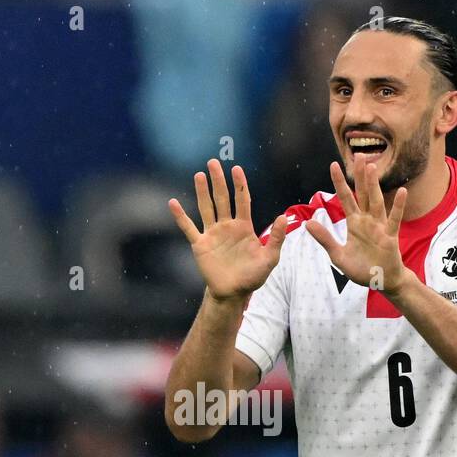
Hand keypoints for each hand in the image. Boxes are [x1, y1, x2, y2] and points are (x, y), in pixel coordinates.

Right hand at [169, 160, 287, 301]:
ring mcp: (212, 234)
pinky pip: (188, 228)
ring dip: (202, 192)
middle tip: (213, 162)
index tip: (236, 168)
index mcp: (244, 227)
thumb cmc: (252, 277)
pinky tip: (173, 203)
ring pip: (206, 208)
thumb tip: (283, 216)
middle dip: (218, 181)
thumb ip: (276, 238)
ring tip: (199, 175)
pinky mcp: (200, 245)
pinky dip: (180, 216)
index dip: (240, 185)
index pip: (242, 200)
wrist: (232, 293)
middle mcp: (227, 226)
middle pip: (222, 199)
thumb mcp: (269, 259)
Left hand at [305, 161, 408, 293]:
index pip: (345, 198)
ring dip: (374, 185)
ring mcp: (379, 227)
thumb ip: (325, 239)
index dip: (339, 182)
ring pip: (376, 201)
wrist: (381, 282)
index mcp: (354, 223)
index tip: (334, 165)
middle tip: (359, 154)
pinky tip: (401, 191)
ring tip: (372, 167)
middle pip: (362, 193)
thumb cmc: (361, 268)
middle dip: (360, 175)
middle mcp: (367, 220)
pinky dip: (398, 206)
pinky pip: (394, 219)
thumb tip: (308, 223)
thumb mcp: (338, 255)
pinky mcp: (390, 237)